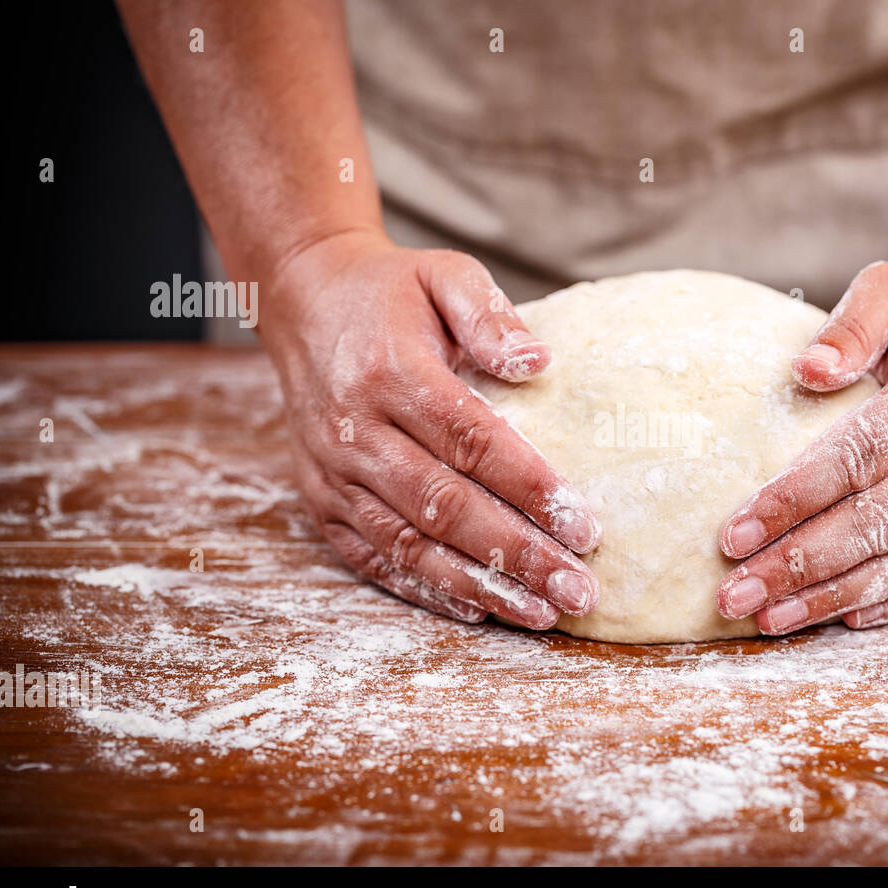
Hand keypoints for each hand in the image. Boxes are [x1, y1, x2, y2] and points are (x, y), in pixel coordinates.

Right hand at [260, 230, 601, 628]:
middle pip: (445, 506)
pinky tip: (478, 610)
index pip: (470, 441)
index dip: (529, 488)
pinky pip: (373, 558)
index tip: (586, 527)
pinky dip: (425, 589)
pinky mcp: (320, 501)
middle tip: (580, 590)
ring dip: (480, 586)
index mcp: (390, 371)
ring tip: (542, 612)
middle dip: (517, 555)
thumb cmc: (390, 293)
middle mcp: (354, 430)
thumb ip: (490, 312)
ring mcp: (332, 473)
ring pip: (410, 544)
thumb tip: (541, 362)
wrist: (301, 301)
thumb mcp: (443, 274)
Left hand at [715, 254, 887, 633]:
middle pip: (875, 524)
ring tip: (770, 620)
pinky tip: (840, 619)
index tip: (732, 535)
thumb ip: (853, 322)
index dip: (792, 501)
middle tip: (733, 596)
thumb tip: (806, 372)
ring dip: (834, 597)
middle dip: (797, 567)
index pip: (857, 458)